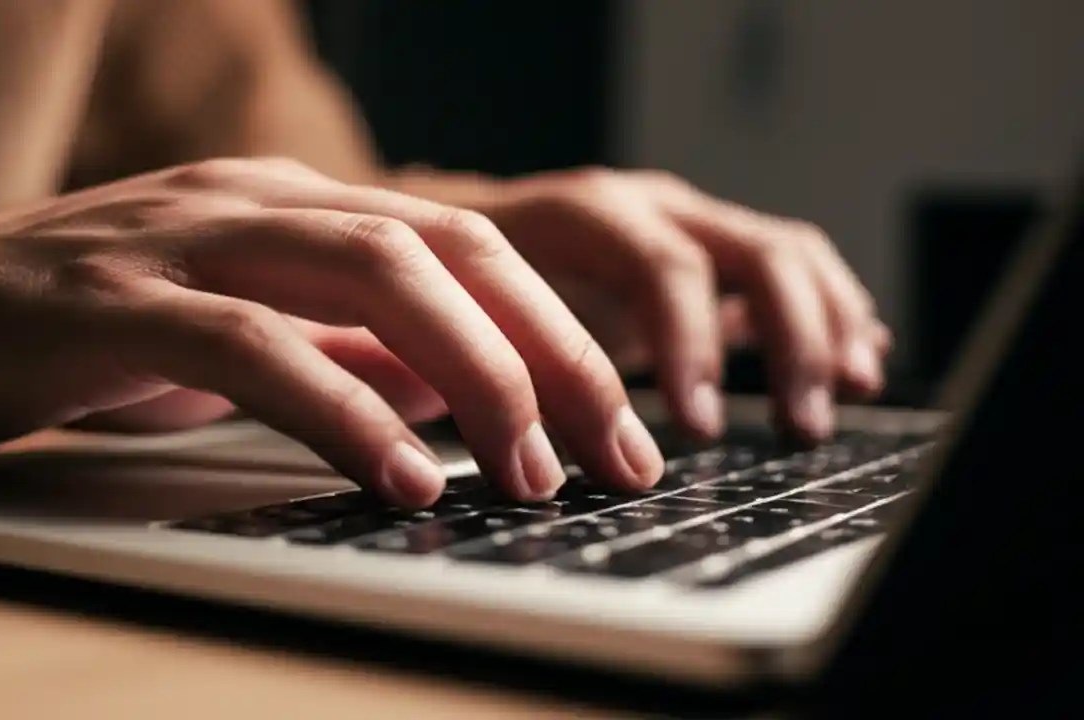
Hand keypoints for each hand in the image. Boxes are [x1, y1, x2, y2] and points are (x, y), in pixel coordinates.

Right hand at [0, 158, 665, 506]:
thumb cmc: (80, 327)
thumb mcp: (240, 331)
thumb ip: (342, 348)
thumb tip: (452, 392)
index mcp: (295, 203)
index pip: (469, 246)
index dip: (561, 332)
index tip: (619, 425)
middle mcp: (257, 200)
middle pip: (450, 251)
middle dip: (553, 354)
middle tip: (614, 453)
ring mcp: (185, 237)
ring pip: (373, 274)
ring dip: (476, 377)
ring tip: (533, 471)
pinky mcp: (114, 301)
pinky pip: (256, 345)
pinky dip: (343, 411)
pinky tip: (400, 477)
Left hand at [460, 167, 889, 442]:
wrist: (461, 228)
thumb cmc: (462, 281)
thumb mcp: (473, 312)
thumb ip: (509, 362)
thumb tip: (531, 453)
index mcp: (589, 214)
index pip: (665, 266)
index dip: (692, 345)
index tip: (700, 427)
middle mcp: (653, 207)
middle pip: (757, 252)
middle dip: (794, 341)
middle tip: (801, 425)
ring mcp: (689, 222)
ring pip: (789, 254)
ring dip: (829, 326)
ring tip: (853, 392)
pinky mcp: (708, 252)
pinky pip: (791, 269)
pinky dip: (831, 312)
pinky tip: (859, 360)